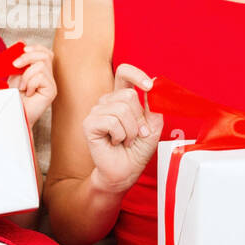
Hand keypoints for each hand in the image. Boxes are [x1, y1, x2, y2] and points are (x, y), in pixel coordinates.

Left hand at [8, 43, 56, 125]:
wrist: (13, 114)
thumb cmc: (14, 98)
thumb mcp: (15, 75)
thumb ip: (20, 63)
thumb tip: (22, 45)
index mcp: (40, 71)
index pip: (46, 53)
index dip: (36, 48)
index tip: (23, 49)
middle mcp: (48, 77)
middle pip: (45, 55)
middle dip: (28, 57)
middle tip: (15, 65)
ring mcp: (51, 84)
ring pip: (42, 65)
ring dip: (26, 75)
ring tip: (22, 87)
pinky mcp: (52, 91)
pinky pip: (41, 77)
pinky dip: (30, 83)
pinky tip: (28, 93)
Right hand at [83, 64, 163, 193]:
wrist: (125, 171)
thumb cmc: (136, 150)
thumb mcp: (153, 126)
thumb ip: (154, 107)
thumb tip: (154, 88)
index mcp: (120, 98)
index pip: (124, 73)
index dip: (137, 75)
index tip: (150, 86)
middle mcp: (107, 102)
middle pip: (128, 94)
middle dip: (139, 118)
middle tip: (137, 134)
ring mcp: (96, 112)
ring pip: (121, 109)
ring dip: (130, 130)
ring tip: (126, 140)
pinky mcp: (89, 124)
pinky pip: (112, 121)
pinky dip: (120, 135)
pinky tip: (115, 142)